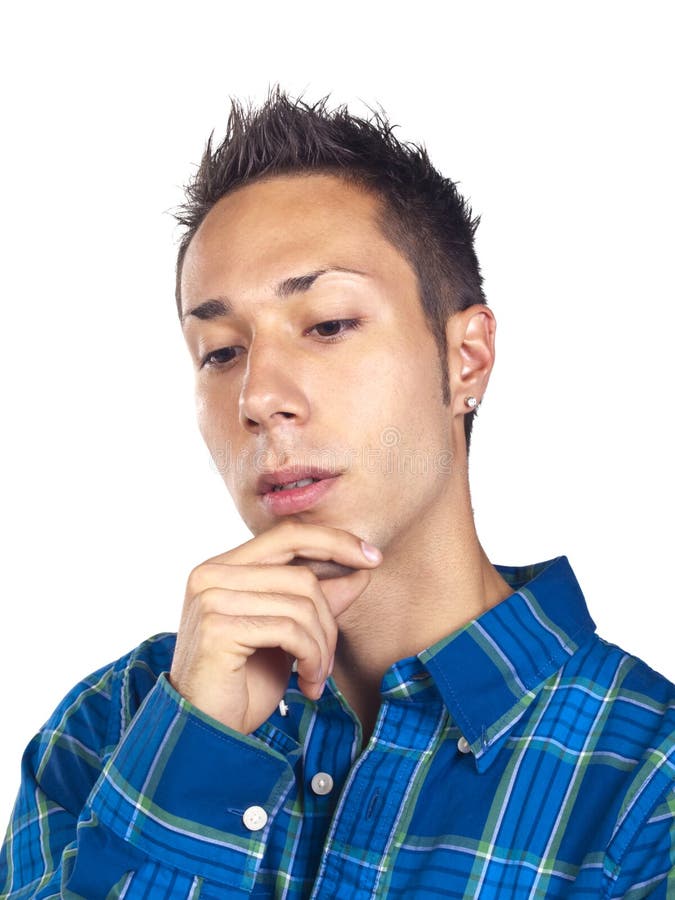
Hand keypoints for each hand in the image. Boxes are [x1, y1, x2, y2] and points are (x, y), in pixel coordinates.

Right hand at [169, 520, 381, 733]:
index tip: (373, 558)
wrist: (206, 732)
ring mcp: (210, 599)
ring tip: (316, 677)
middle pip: (301, 574)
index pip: (288, 534)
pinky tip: (307, 684)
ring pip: (301, 604)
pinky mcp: (216, 628)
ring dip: (322, 648)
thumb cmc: (245, 682)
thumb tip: (362, 569)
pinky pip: (289, 630)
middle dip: (329, 619)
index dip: (334, 541)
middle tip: (329, 659)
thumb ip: (316, 598)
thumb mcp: (288, 634)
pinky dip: (311, 658)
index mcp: (224, 566)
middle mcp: (211, 574)